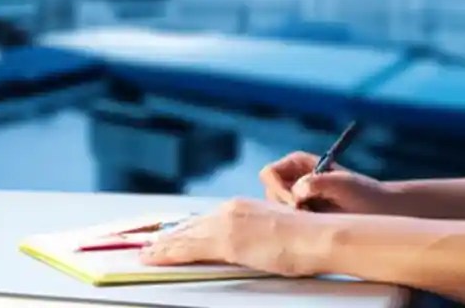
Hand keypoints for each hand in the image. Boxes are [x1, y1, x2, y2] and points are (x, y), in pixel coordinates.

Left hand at [139, 199, 328, 276]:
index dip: (186, 230)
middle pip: (191, 226)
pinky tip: (154, 257)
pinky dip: (167, 252)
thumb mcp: (274, 231)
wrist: (317, 236)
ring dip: (164, 246)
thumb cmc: (305, 238)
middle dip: (170, 237)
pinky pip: (188, 248)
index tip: (172, 235)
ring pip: (185, 236)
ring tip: (147, 253)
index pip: (206, 220)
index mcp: (241, 206)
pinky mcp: (226, 240)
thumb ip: (254, 235)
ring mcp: (226, 223)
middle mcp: (230, 210)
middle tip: (151, 245)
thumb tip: (245, 245)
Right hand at [260, 151, 396, 213]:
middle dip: (284, 205)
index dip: (278, 189)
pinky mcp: (301, 216)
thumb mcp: (343, 184)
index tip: (297, 202)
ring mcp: (295, 198)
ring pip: (274, 210)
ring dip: (291, 217)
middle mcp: (292, 178)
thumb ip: (317, 183)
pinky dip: (296, 227)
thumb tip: (296, 192)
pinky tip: (315, 226)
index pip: (269, 174)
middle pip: (268, 193)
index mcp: (297, 162)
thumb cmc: (363, 193)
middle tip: (309, 213)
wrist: (380, 211)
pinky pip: (285, 223)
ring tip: (316, 219)